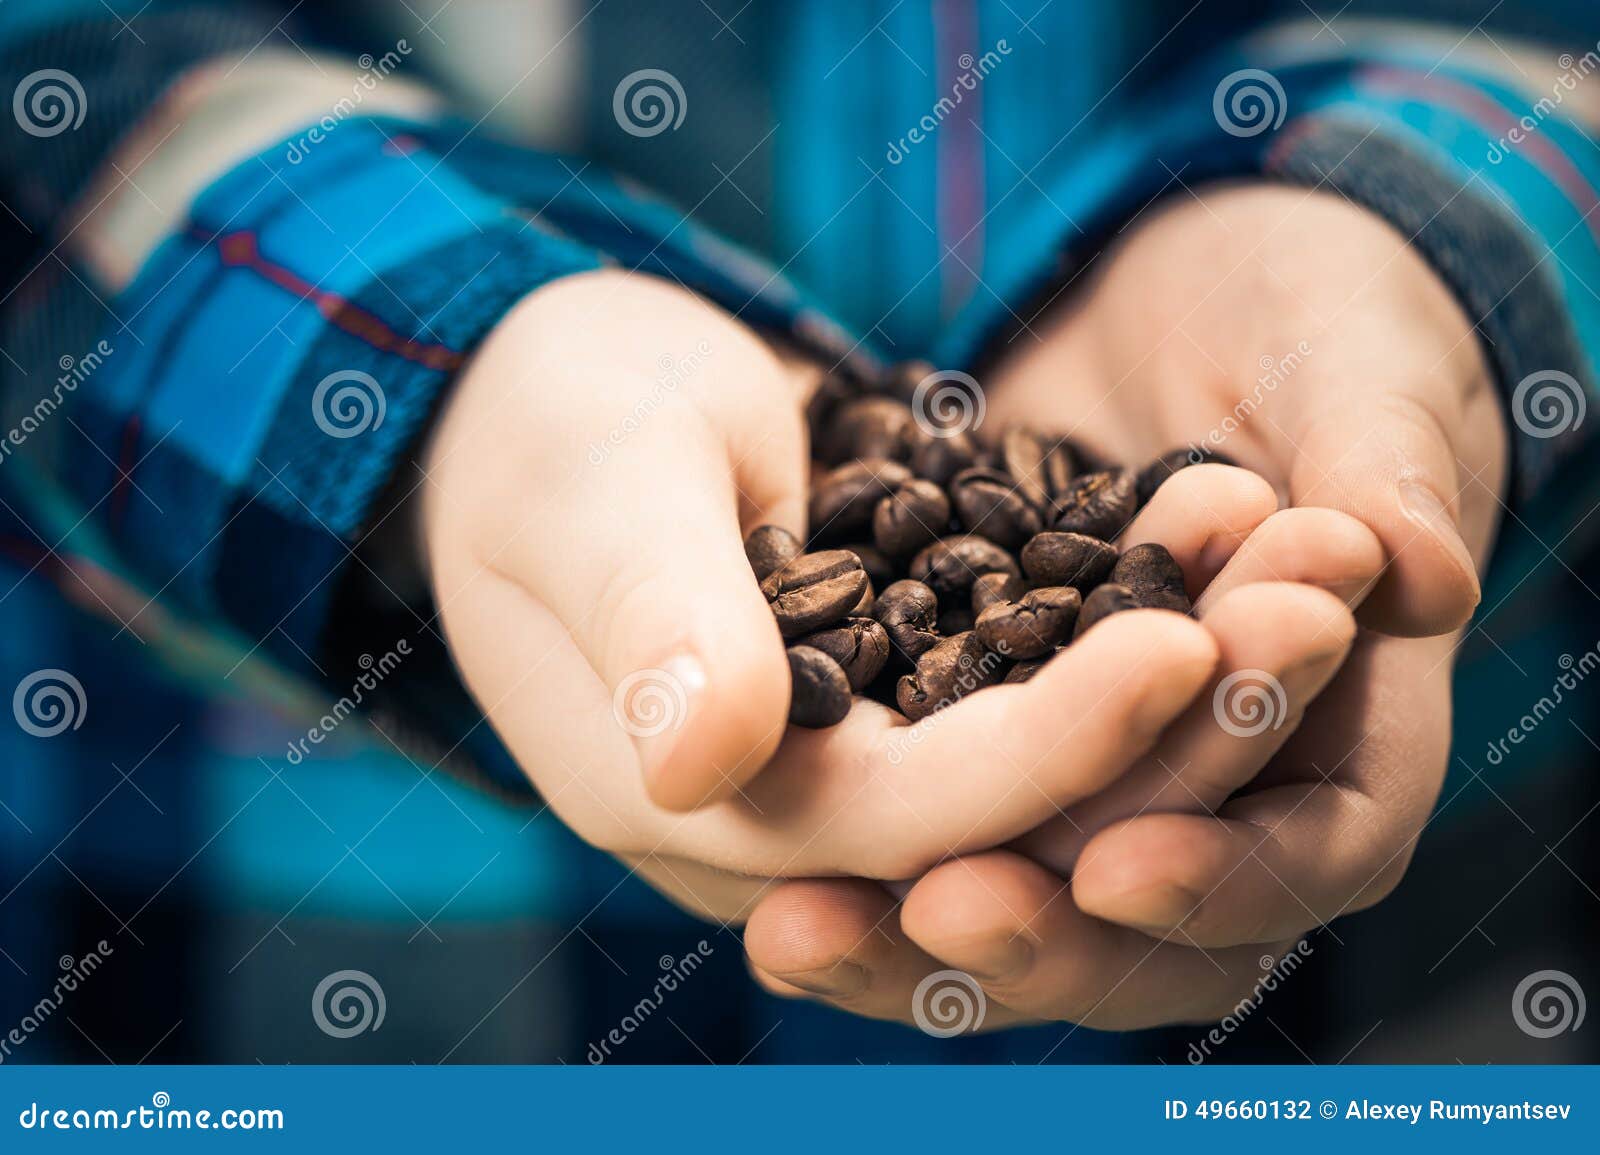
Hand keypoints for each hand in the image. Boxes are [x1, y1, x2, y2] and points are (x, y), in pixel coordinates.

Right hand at [419, 269, 1222, 922]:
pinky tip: (1225, 526)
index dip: (1052, 745)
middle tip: (1307, 607)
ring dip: (1191, 682)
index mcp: (697, 799)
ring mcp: (862, 765)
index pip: (910, 813)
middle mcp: (795, 817)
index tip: (1184, 641)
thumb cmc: (550, 430)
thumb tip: (702, 766)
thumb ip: (651, 625)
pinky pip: (1046, 691)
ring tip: (1300, 560)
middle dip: (1170, 729)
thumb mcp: (594, 495)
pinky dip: (1139, 621)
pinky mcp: (911, 701)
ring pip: (1055, 766)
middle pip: (1015, 818)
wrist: (555, 404)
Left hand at [744, 184, 1506, 1027]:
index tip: (1117, 866)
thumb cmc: (1310, 314)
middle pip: (1149, 922)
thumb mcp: (1348, 360)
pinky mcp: (981, 728)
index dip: (1228, 875)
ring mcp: (1093, 766)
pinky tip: (758, 881)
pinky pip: (926, 822)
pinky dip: (852, 857)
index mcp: (1352, 719)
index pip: (1318, 844)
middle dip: (1044, 933)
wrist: (1179, 295)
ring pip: (1020, 896)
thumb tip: (1419, 577)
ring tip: (797, 932)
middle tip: (940, 912)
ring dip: (913, 933)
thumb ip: (1379, 456)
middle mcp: (1220, 778)